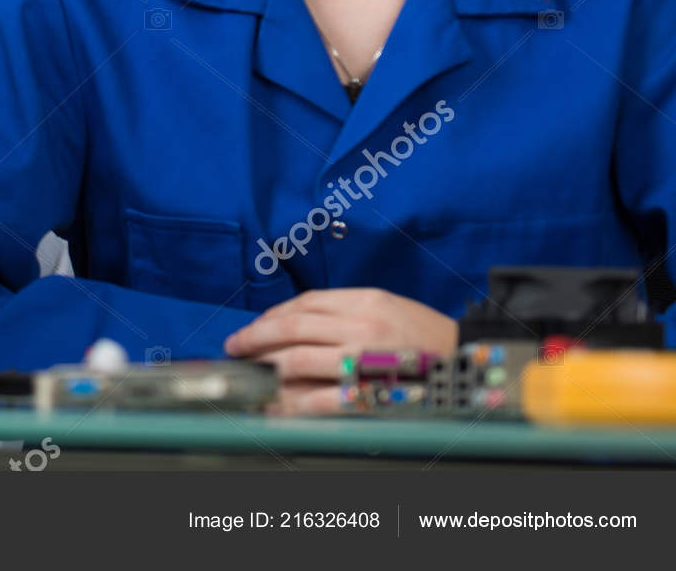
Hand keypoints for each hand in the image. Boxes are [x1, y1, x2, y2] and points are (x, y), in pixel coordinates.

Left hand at [223, 288, 455, 415]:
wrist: (473, 367)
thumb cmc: (428, 338)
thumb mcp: (390, 307)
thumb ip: (346, 309)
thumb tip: (296, 321)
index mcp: (366, 300)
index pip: (304, 303)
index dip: (271, 316)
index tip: (253, 327)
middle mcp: (363, 326)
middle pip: (292, 329)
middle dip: (255, 339)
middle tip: (235, 348)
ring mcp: (366, 361)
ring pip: (297, 362)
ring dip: (267, 370)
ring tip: (251, 376)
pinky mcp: (371, 394)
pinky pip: (320, 400)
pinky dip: (292, 405)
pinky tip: (276, 407)